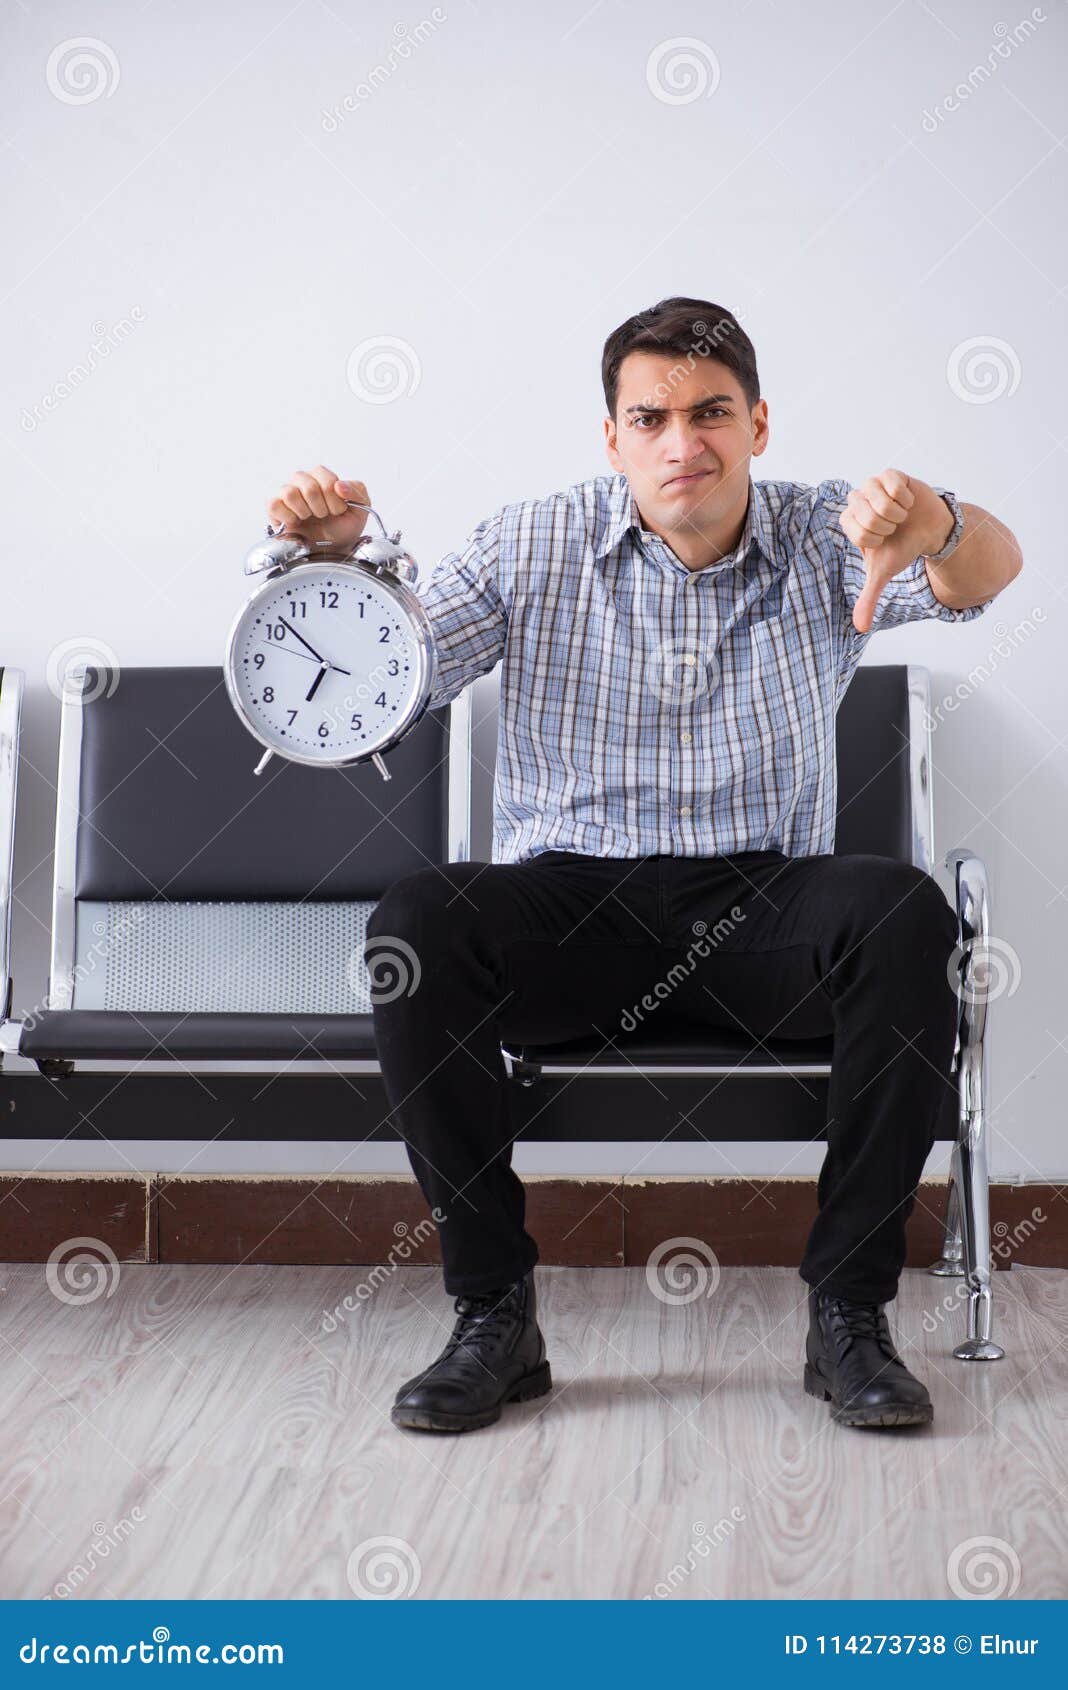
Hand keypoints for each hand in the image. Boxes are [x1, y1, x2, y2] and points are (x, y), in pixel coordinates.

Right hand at [266, 465, 370, 551]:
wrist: (332, 549)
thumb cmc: (343, 526)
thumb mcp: (361, 509)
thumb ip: (357, 491)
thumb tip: (340, 486)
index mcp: (322, 476)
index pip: (326, 478)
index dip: (334, 499)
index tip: (338, 511)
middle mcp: (302, 480)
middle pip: (309, 487)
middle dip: (322, 509)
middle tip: (324, 516)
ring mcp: (287, 492)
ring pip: (290, 493)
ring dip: (305, 512)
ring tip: (309, 518)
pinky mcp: (275, 507)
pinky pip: (275, 504)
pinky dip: (288, 517)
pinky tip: (296, 522)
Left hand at [838, 469, 954, 633]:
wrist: (929, 531)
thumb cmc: (902, 548)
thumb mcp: (884, 573)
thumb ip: (869, 597)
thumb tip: (860, 628)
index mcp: (849, 522)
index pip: (856, 529)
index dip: (875, 537)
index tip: (884, 539)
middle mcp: (856, 502)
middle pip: (866, 514)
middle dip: (887, 525)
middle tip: (894, 526)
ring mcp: (872, 486)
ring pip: (878, 498)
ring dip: (896, 511)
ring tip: (901, 515)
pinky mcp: (890, 475)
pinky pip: (892, 483)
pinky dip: (904, 496)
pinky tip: (907, 501)